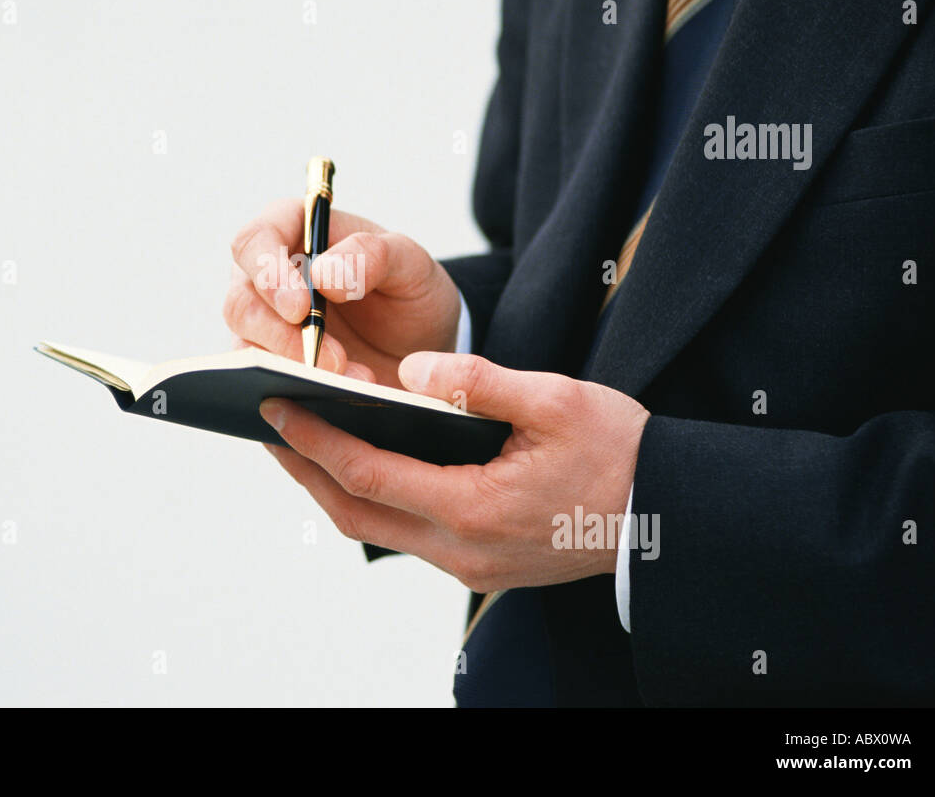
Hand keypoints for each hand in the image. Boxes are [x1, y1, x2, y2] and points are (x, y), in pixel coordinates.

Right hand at [223, 199, 461, 387]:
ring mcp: (264, 330)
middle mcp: (265, 281)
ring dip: (297, 371)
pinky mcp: (272, 372)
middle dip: (283, 337)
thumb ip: (374, 255)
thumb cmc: (408, 289)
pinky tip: (332, 406)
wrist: (422, 344)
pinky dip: (297, 400)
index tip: (300, 307)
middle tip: (334, 361)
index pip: (253, 242)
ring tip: (354, 381)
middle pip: (241, 305)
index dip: (267, 273)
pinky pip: (264, 390)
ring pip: (248, 352)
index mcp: (291, 233)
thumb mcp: (410, 262)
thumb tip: (323, 275)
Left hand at [259, 352, 650, 589]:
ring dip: (332, 486)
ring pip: (375, 529)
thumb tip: (412, 369)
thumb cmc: (619, 454)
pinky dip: (370, 497)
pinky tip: (362, 461)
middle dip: (304, 466)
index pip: (367, 474)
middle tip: (266, 423)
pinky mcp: (478, 562)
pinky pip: (404, 533)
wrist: (668, 516)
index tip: (275, 405)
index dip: (314, 439)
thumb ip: (480, 380)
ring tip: (299, 439)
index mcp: (474, 507)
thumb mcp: (557, 400)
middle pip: (355, 512)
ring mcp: (468, 564)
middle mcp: (461, 549)